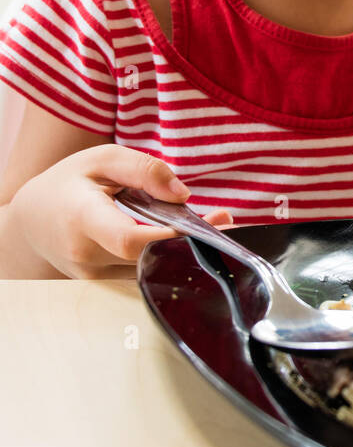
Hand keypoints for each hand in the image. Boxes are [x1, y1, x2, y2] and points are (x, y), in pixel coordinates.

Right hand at [10, 144, 233, 279]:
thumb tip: (182, 194)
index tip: (203, 225)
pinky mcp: (103, 287)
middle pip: (149, 257)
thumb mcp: (102, 159)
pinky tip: (187, 239)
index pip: (130, 239)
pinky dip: (167, 257)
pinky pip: (143, 275)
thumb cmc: (69, 184)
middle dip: (191, 240)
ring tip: (215, 225)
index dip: (169, 236)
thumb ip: (143, 170)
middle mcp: (87, 255)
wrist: (33, 220)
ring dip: (185, 250)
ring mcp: (94, 277)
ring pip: (150, 269)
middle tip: (225, 220)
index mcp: (83, 219)